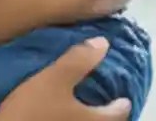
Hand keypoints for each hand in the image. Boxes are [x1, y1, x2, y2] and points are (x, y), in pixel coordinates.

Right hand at [0, 38, 131, 120]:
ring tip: (76, 111)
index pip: (119, 113)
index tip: (123, 97)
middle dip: (105, 116)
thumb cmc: (32, 113)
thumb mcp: (53, 79)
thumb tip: (104, 43)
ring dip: (84, 120)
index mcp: (95, 120)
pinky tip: (57, 118)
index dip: (121, 103)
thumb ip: (79, 61)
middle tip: (101, 103)